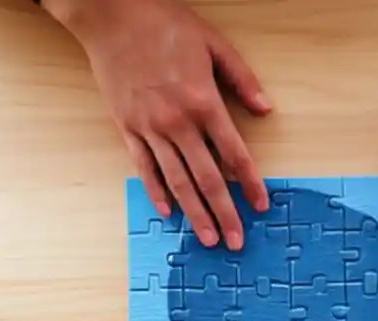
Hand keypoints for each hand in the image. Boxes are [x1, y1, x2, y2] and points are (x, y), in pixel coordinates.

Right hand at [44, 0, 269, 249]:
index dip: (251, 183)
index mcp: (204, 102)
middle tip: (237, 241)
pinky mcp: (127, 127)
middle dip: (225, 213)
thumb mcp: (214, 44)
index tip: (261, 205)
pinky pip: (144, 167)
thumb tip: (265, 110)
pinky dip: (157, 191)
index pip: (234, 154)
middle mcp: (178, 122)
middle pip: (208, 178)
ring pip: (177, 180)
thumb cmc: (164, 23)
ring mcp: (150, 128)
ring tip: (208, 238)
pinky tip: (168, 211)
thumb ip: (242, 80)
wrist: (112, 14)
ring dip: (194, 213)